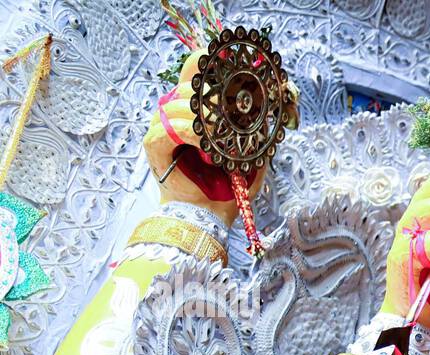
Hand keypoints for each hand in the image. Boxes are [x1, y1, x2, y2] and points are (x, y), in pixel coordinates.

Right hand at [143, 51, 296, 223]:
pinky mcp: (154, 146)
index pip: (193, 75)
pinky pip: (169, 129)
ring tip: (222, 133)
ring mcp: (161, 129)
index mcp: (194, 112)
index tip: (224, 59)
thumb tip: (273, 115)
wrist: (208, 218)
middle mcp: (174, 116)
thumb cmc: (228, 190)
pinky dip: (190, 132)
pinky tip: (205, 142)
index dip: (205, 64)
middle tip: (232, 106)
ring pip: (177, 105)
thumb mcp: (251, 159)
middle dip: (210, 93)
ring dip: (203, 116)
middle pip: (186, 87)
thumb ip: (259, 136)